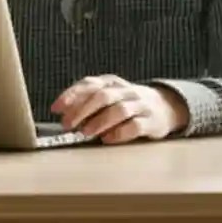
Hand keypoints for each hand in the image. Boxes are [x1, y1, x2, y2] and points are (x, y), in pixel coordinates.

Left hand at [50, 74, 189, 143]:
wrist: (165, 107)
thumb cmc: (126, 104)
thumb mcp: (108, 97)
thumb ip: (86, 102)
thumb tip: (61, 113)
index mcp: (111, 82)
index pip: (89, 84)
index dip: (71, 96)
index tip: (56, 108)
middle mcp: (126, 91)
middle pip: (102, 96)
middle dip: (82, 110)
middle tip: (68, 124)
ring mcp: (140, 105)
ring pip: (119, 110)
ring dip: (99, 122)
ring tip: (86, 133)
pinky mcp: (151, 122)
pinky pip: (135, 126)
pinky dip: (119, 133)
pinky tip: (107, 139)